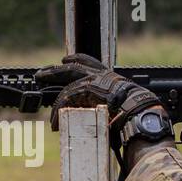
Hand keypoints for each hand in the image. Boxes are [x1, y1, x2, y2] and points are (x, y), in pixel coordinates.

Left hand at [36, 54, 156, 131]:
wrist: (141, 112)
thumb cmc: (135, 112)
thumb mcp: (119, 104)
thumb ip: (106, 104)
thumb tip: (100, 116)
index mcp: (109, 77)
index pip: (89, 61)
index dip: (76, 59)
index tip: (65, 59)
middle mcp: (102, 75)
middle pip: (73, 67)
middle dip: (55, 71)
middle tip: (40, 74)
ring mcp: (96, 80)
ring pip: (68, 84)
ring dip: (55, 100)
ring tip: (49, 114)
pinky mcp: (89, 89)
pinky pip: (68, 97)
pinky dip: (60, 110)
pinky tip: (55, 122)